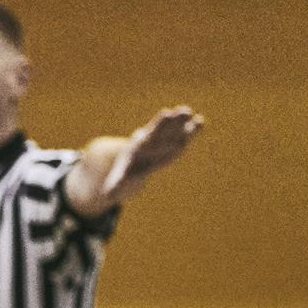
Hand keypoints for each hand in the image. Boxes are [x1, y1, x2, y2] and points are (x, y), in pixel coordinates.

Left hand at [68, 107, 203, 217]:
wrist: (135, 158)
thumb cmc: (128, 167)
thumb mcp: (120, 176)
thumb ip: (115, 184)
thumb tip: (106, 196)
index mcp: (140, 145)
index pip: (150, 134)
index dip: (158, 126)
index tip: (165, 113)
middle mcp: (153, 139)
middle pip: (163, 128)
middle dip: (173, 121)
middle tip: (183, 110)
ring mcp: (165, 139)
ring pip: (175, 129)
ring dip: (184, 123)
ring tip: (195, 116)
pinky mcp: (174, 143)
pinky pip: (183, 135)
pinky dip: (191, 129)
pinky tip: (201, 121)